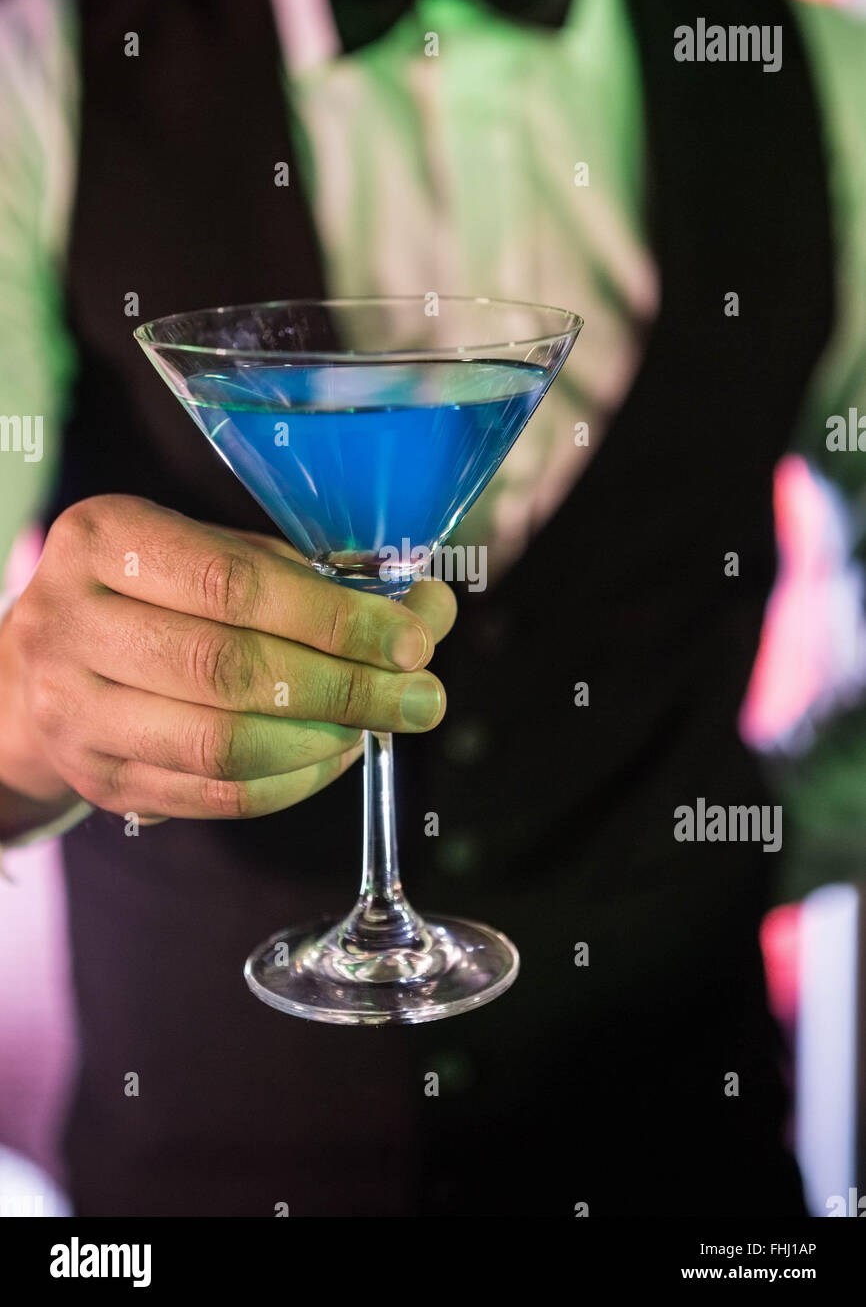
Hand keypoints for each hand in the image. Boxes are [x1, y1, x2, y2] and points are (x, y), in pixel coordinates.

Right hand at [0, 495, 454, 826]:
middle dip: (346, 687)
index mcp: (105, 539)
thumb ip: (317, 578)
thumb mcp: (219, 556)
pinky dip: (293, 782)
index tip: (411, 639)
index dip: (334, 618)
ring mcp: (75, 712)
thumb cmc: (155, 594)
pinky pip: (216, 795)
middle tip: (421, 696)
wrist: (45, 665)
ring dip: (324, 740)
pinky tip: (334, 756)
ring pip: (223, 744)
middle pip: (230, 670)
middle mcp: (72, 623)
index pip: (232, 584)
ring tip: (377, 724)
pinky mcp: (99, 781)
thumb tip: (433, 610)